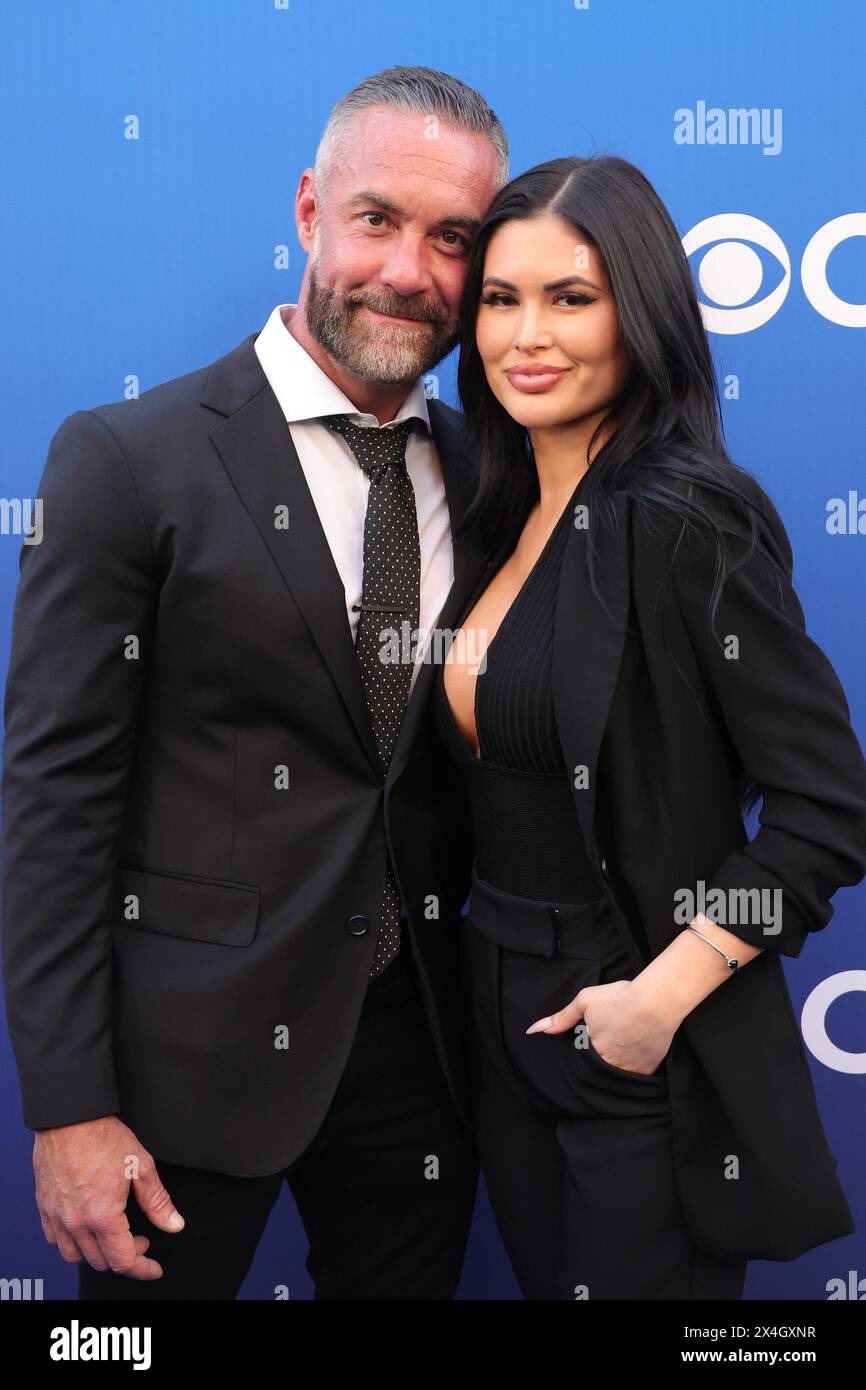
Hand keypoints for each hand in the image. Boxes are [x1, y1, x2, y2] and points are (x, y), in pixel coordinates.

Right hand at [33, 1115, 184, 1278]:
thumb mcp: (141, 1167)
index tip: (153, 1268)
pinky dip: (73, 1242)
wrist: (69, 1118)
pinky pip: (56, 1240)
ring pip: (76, 1256)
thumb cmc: (102, 1137)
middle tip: (140, 1238)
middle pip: (102, 1261)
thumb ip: (158, 1201)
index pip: (124, 1261)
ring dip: (98, 1253)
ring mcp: (57, 1217)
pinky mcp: (44, 1208)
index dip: (143, 1269)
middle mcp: (76, 1222)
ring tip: (113, 1234)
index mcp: (103, 1216)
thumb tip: (174, 1224)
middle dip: (125, 1256)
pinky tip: (86, 1227)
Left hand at [526, 978, 674, 1075]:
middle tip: (609, 1042)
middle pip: (599, 1069)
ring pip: (618, 1075)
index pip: (581, 1062)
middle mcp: (610, 1066)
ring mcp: (630, 1070)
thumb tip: (534, 1030)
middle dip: (600, 1060)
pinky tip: (636, 1052)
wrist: (655, 1002)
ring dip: (617, 1065)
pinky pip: (637, 1075)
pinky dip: (635, 1066)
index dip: (585, 1051)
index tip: (590, 1041)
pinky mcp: (649, 1069)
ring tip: (622, 1047)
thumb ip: (561, 1018)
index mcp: (591, 1052)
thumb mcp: (585, 1002)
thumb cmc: (619, 999)